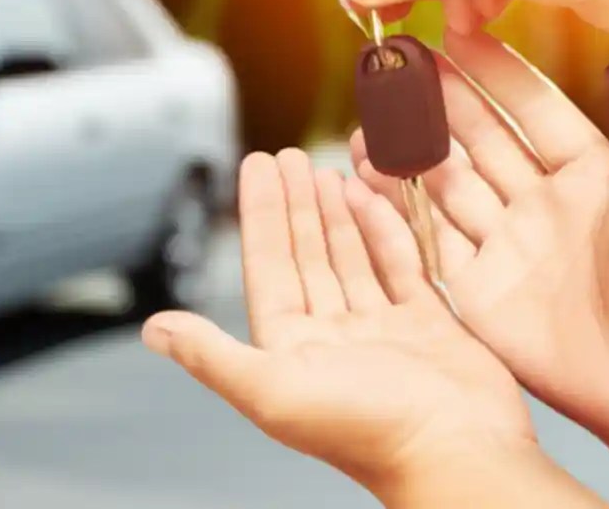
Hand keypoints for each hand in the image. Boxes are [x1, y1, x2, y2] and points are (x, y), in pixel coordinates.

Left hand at [142, 150, 551, 500]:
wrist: (456, 454)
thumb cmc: (364, 432)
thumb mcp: (271, 389)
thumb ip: (211, 354)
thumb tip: (152, 330)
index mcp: (291, 347)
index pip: (268, 264)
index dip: (260, 213)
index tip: (257, 163)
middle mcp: (332, 336)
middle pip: (306, 254)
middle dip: (295, 203)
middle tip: (289, 153)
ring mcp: (380, 330)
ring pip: (350, 257)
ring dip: (335, 213)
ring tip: (324, 168)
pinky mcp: (427, 327)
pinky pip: (401, 267)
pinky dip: (385, 232)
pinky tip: (372, 198)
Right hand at [352, 32, 608, 506]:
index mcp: (592, 177)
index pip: (533, 111)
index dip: (496, 73)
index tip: (458, 34)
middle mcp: (542, 206)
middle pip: (479, 140)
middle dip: (440, 100)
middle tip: (399, 62)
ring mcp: (505, 247)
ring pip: (444, 183)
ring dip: (408, 148)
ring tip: (371, 113)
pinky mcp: (476, 289)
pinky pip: (427, 239)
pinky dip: (394, 208)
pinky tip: (368, 175)